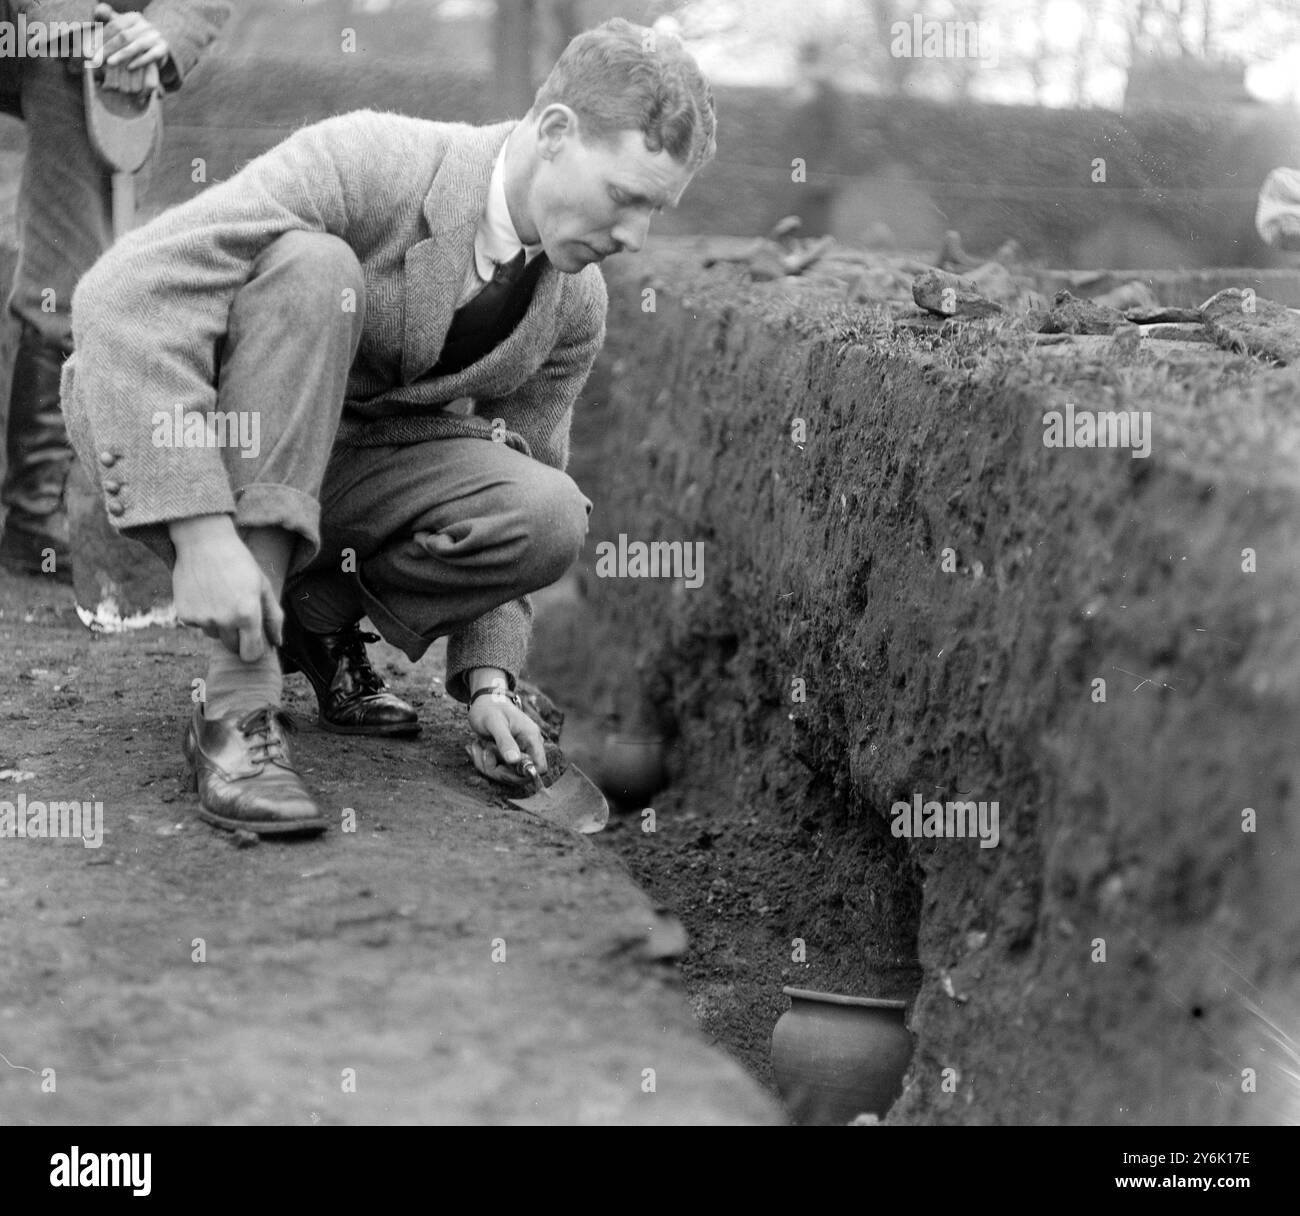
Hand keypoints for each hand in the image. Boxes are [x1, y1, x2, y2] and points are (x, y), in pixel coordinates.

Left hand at [92, 3, 169, 90]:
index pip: (115, 26)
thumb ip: (108, 18)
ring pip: (136, 45)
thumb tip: (97, 10)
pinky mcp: (163, 49)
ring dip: (121, 55)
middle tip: (96, 60)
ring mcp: (156, 37)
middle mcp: (146, 25)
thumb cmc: (136, 37)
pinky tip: (129, 68)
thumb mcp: (123, 26)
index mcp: (133, 17)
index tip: (90, 49)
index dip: (101, 37)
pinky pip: (151, 56)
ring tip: (109, 63)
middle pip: (124, 36)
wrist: (161, 44)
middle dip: (108, 48)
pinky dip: (139, 62)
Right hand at [170, 516, 283, 661]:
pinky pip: (198, 625)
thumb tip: (277, 643)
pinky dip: (202, 615)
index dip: (254, 650)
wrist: (204, 542)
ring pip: (215, 635)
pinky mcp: (185, 615)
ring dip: (220, 624)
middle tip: (238, 611)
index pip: (251, 654)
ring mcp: (202, 618)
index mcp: (248, 614)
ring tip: (221, 597)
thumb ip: (273, 617)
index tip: (254, 642)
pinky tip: (205, 594)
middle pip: (233, 647)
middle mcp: (224, 620)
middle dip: (238, 636)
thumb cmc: (240, 563)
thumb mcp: (263, 586)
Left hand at [467, 677, 546, 777]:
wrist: (484, 702)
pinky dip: (484, 762)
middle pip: (519, 775)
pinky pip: (498, 769)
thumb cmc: (490, 709)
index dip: (524, 772)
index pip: (540, 766)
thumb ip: (505, 741)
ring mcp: (518, 753)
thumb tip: (514, 761)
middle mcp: (528, 747)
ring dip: (486, 764)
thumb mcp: (495, 723)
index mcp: (531, 737)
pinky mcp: (508, 756)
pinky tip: (476, 747)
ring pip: (505, 774)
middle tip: (482, 751)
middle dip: (496, 769)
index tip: (504, 765)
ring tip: (476, 746)